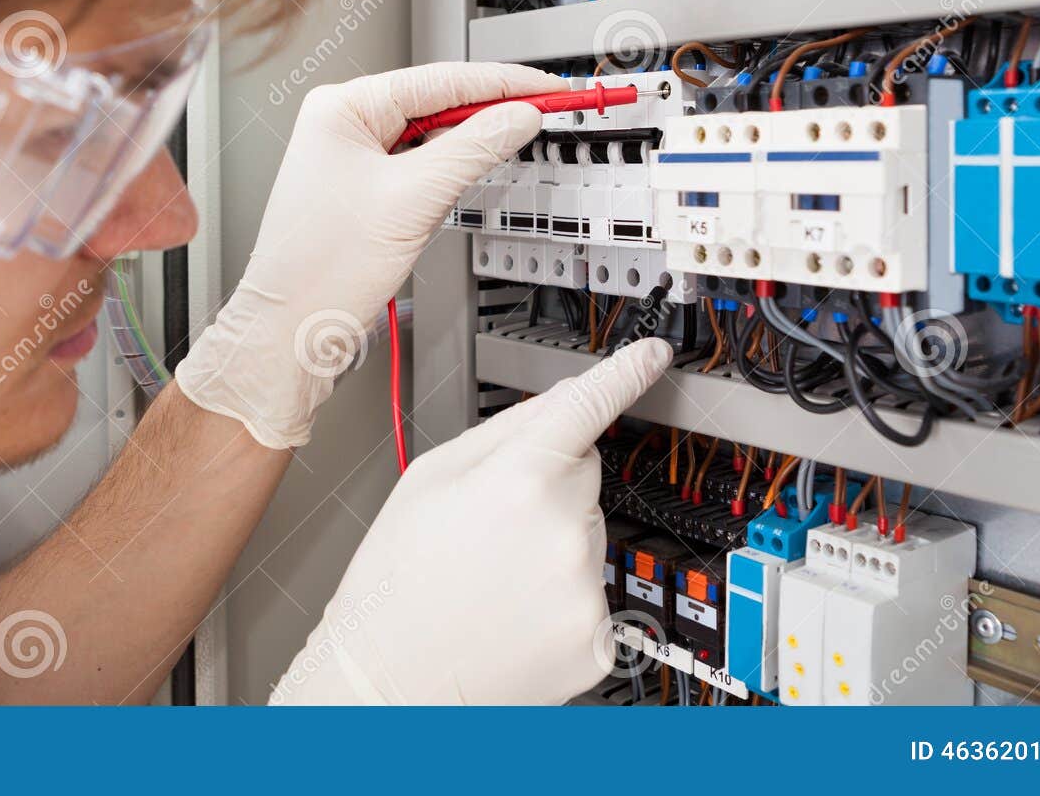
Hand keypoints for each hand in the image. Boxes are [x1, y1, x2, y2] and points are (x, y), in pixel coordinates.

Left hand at [175, 62, 565, 448]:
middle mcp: (342, 124)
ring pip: (430, 135)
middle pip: (436, 102)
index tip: (549, 89)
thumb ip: (472, 150)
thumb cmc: (321, 271)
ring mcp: (351, 158)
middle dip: (492, 108)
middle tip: (547, 110)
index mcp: (341, 108)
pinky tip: (477, 167)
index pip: (440, 80)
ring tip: (519, 136)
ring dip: (473, 139)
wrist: (292, 332)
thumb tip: (517, 117)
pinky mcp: (362, 190)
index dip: (504, 83)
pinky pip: (418, 165)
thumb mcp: (413, 200)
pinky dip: (452, 166)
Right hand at [269, 338, 673, 704]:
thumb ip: (505, 430)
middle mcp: (564, 530)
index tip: (654, 356)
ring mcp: (585, 588)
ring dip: (554, 543)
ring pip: (590, 532)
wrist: (385, 682)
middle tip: (488, 527)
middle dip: (548, 486)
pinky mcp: (596, 636)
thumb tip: (562, 402)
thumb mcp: (429, 478)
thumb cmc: (394, 580)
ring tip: (492, 577)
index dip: (627, 373)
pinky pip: (594, 589)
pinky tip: (514, 612)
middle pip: (584, 473)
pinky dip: (563, 596)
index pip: (590, 406)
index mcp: (518, 478)